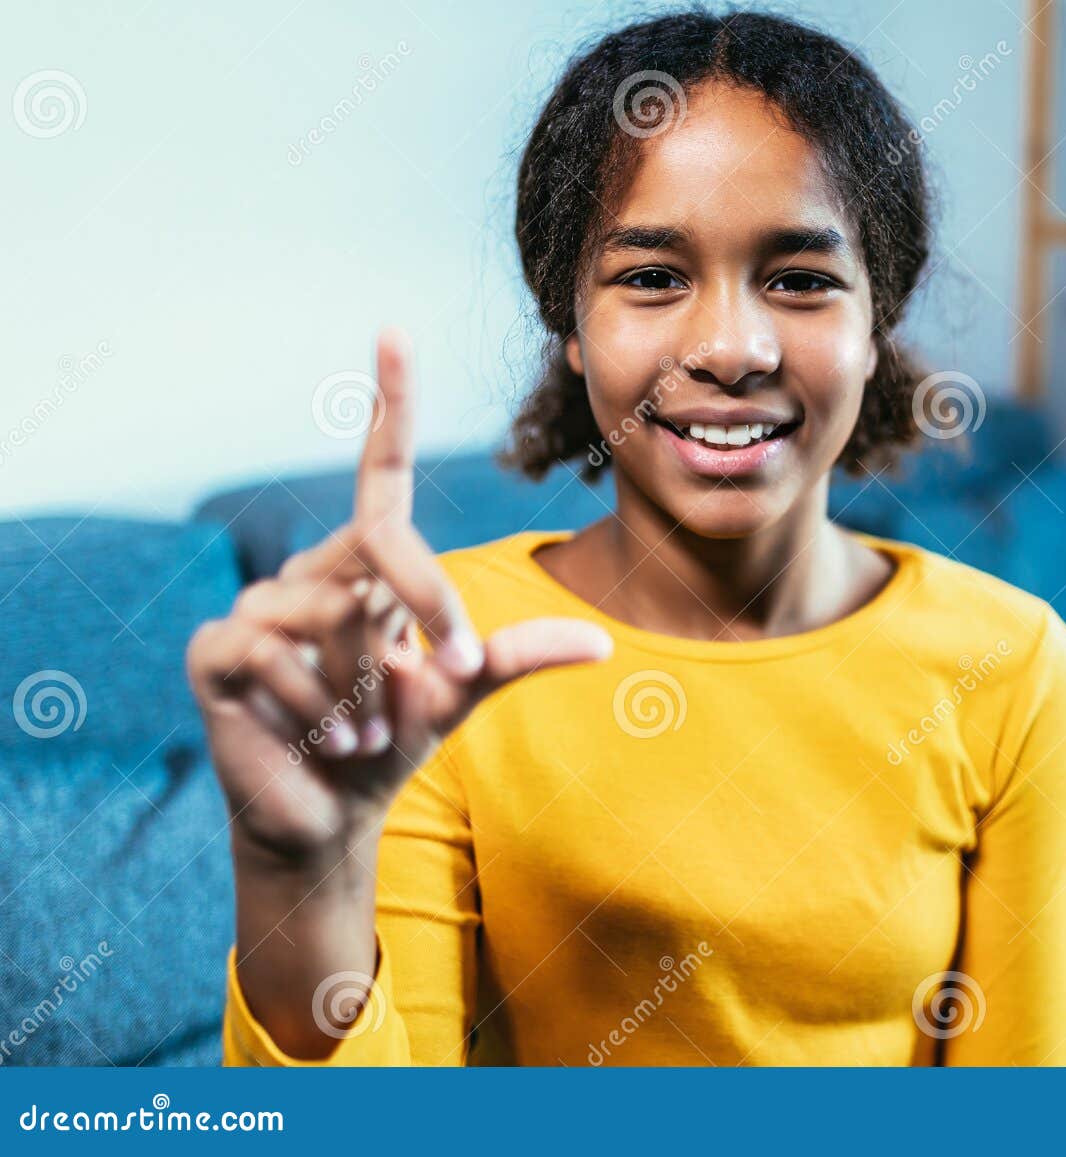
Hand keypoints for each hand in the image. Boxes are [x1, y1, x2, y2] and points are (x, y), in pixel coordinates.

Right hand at [186, 328, 612, 864]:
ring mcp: (257, 606)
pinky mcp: (216, 649)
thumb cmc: (396, 737)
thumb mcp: (464, 691)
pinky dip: (316, 712)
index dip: (389, 402)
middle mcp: (310, 570)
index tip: (396, 331)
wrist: (334, 811)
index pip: (378, 472)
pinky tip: (319, 742)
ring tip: (359, 731)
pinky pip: (276, 657)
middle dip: (429, 618)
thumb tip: (605, 646)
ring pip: (333, 618)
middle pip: (382, 552)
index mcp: (367, 566)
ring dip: (366, 691)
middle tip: (444, 681)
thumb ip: (519, 657)